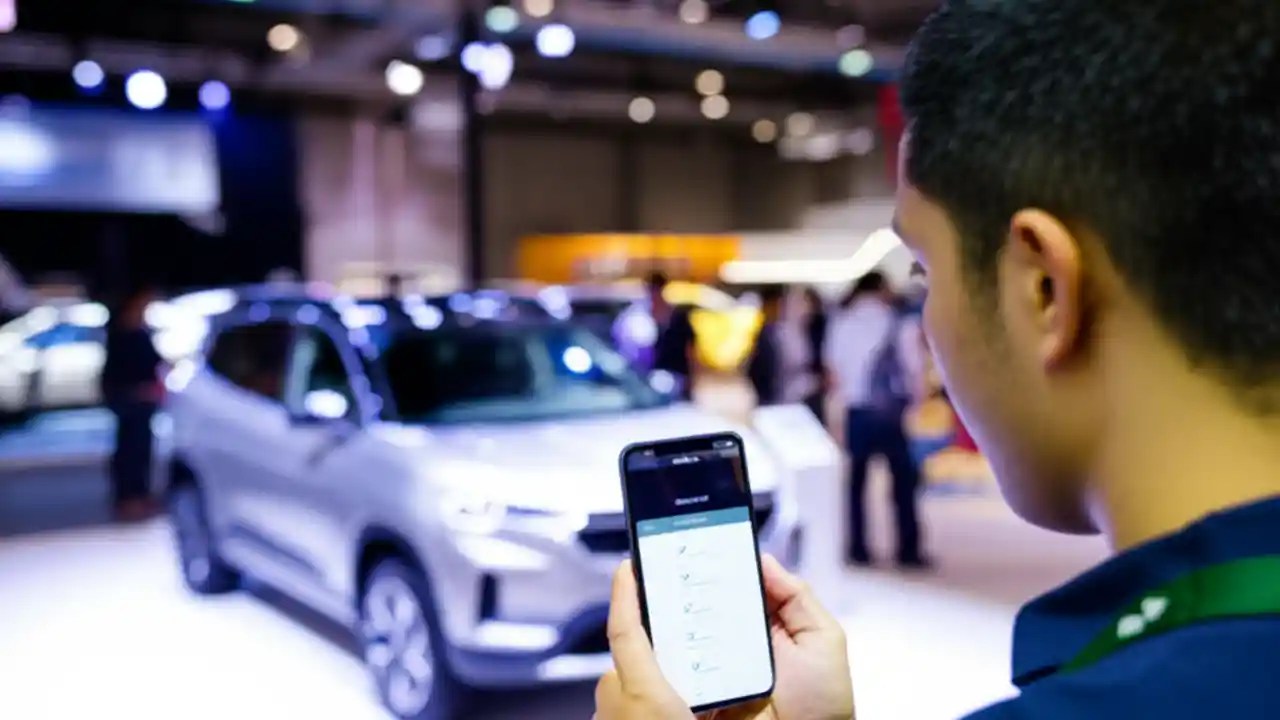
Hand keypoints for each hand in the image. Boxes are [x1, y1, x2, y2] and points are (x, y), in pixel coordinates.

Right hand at [594, 555, 854, 719]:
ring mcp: (711, 668)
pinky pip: (670, 668)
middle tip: (660, 562)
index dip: (713, 562)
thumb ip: (798, 597)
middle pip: (699, 604)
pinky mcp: (695, 693)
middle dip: (680, 584)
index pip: (731, 585)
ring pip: (678, 633)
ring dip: (664, 616)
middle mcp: (733, 642)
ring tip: (647, 592)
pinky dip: (658, 654)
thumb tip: (762, 557)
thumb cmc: (823, 706)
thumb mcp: (823, 641)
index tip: (690, 538)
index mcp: (763, 624)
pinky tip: (651, 635)